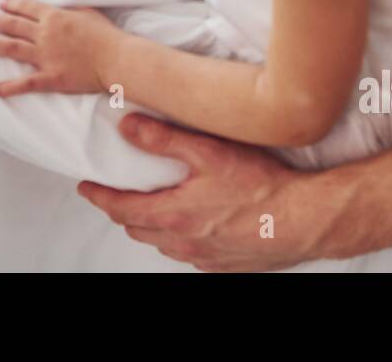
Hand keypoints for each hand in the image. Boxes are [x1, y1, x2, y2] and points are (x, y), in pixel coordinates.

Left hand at [0, 0, 123, 96]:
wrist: (117, 59)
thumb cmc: (106, 35)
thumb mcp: (87, 11)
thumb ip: (67, 7)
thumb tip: (55, 3)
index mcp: (54, 17)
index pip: (26, 7)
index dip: (10, 4)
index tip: (0, 3)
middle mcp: (45, 35)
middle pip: (11, 24)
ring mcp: (46, 57)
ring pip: (10, 48)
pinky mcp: (51, 78)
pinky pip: (26, 83)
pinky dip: (10, 87)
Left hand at [78, 114, 353, 271]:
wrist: (304, 220)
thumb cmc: (262, 186)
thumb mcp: (209, 150)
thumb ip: (164, 137)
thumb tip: (127, 126)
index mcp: (173, 215)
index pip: (120, 208)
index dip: (100, 196)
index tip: (86, 187)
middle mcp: (183, 242)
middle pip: (138, 228)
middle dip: (123, 211)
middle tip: (117, 194)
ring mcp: (204, 257)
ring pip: (163, 244)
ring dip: (152, 226)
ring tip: (153, 206)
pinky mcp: (225, 265)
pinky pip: (190, 254)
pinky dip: (181, 238)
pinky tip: (192, 224)